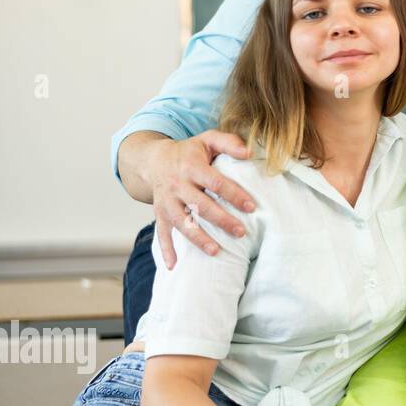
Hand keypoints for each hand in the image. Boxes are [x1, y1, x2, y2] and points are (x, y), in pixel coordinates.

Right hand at [151, 130, 254, 268]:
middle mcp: (176, 185)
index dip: (233, 194)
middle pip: (200, 205)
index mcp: (191, 166)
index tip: (251, 207)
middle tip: (241, 233)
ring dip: (198, 238)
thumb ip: (228, 142)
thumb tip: (250, 152)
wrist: (154, 159)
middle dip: (221, 220)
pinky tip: (173, 266)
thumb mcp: (207, 139)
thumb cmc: (189, 151)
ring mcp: (166, 201)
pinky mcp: (159, 213)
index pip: (215, 182)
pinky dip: (166, 250)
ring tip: (216, 251)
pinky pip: (161, 233)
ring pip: (181, 222)